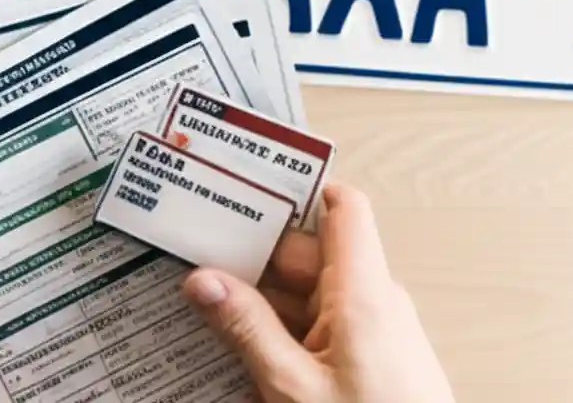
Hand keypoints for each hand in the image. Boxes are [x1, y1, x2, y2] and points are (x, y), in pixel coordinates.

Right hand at [182, 183, 454, 402]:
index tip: (245, 190)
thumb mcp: (293, 388)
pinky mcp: (370, 360)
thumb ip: (246, 329)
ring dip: (262, 303)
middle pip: (309, 256)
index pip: (341, 209)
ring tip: (208, 309)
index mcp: (363, 293)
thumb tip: (205, 282)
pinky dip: (281, 334)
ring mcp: (374, 332)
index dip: (297, 192)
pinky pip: (319, 330)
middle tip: (198, 256)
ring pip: (308, 297)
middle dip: (254, 258)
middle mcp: (374, 302)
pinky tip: (243, 353)